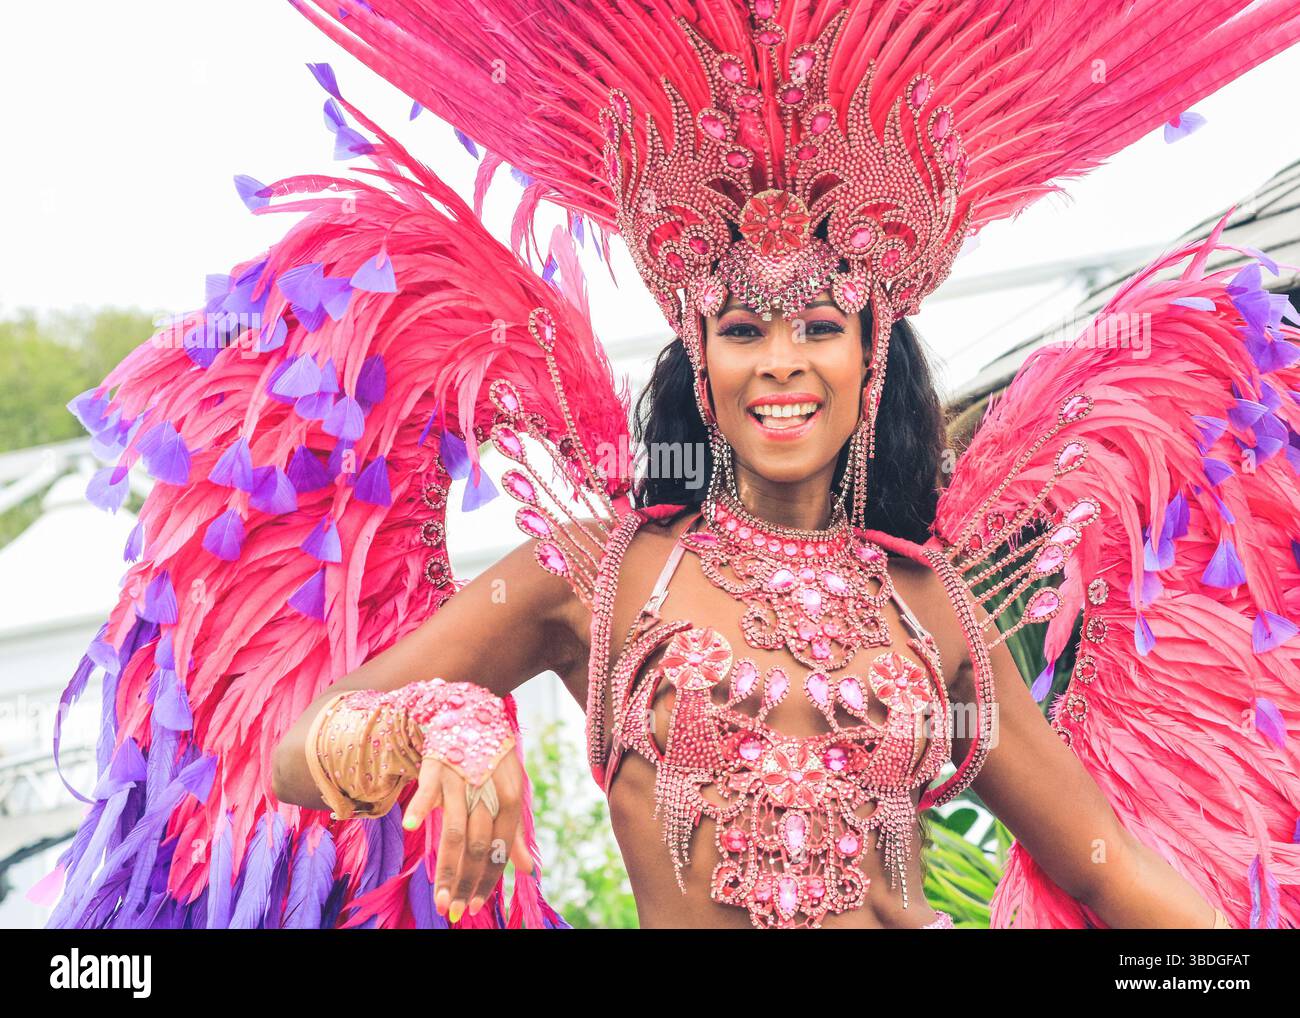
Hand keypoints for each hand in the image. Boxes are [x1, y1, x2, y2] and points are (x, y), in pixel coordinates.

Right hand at [401, 747, 534, 922]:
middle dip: (466, 882)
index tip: (474, 906)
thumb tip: (529, 870)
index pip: (500, 847)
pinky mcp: (437, 766)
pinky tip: (412, 825)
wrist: (469, 714)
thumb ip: (514, 833)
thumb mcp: (509, 793)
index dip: (488, 878)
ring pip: (455, 830)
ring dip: (446, 867)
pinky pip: (429, 788)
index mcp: (512, 798)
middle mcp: (490, 790)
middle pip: (478, 845)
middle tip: (453, 911)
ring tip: (439, 898)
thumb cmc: (490, 762)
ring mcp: (463, 778)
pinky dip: (420, 805)